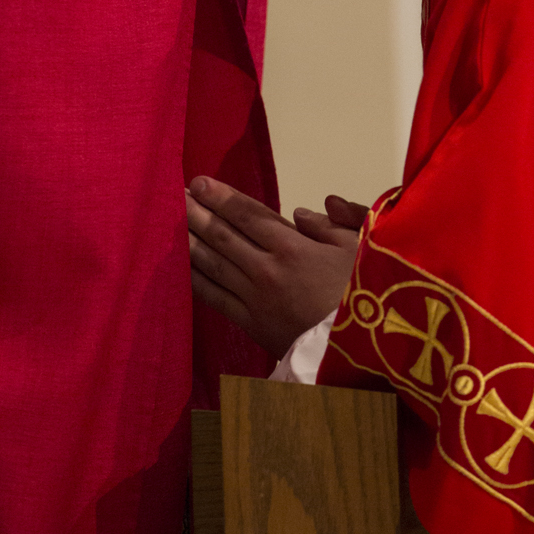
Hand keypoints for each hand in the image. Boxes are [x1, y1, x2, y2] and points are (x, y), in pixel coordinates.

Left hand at [186, 177, 365, 356]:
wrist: (355, 352)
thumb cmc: (362, 297)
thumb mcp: (361, 250)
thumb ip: (333, 224)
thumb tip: (301, 212)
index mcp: (293, 247)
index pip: (248, 215)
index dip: (221, 197)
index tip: (199, 182)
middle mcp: (266, 269)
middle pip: (223, 235)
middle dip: (197, 212)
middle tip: (175, 194)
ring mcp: (254, 298)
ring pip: (213, 264)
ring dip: (190, 240)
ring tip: (170, 222)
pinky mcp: (249, 323)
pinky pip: (215, 297)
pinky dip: (196, 280)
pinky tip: (181, 267)